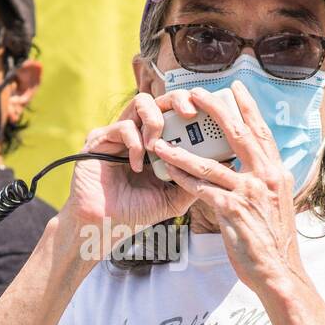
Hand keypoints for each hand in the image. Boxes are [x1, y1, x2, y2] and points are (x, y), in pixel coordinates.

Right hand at [59, 90, 198, 254]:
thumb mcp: (174, 198)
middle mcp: (139, 133)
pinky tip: (137, 166)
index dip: (194, 106)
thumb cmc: (136, 211)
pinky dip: (134, 144)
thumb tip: (225, 165)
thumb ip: (194, 180)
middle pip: (161, 99)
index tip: (210, 114)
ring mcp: (119, 134)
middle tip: (190, 113)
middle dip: (178, 100)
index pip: (177, 113)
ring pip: (141, 102)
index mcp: (158, 143)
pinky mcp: (100, 138)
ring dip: (155, 120)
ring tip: (157, 145)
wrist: (103, 225)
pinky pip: (123, 127)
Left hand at [147, 81, 307, 292]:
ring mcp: (249, 193)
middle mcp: (265, 177)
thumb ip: (261, 182)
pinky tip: (166, 170)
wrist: (280, 271)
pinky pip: (200, 189)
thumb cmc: (274, 241)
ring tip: (161, 138)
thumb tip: (247, 167)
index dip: (247, 107)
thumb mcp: (274, 204)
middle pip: (238, 134)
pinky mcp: (232, 211)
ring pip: (210, 163)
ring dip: (181, 150)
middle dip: (214, 110)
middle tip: (194, 93)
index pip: (261, 132)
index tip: (234, 88)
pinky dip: (182, 178)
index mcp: (276, 172)